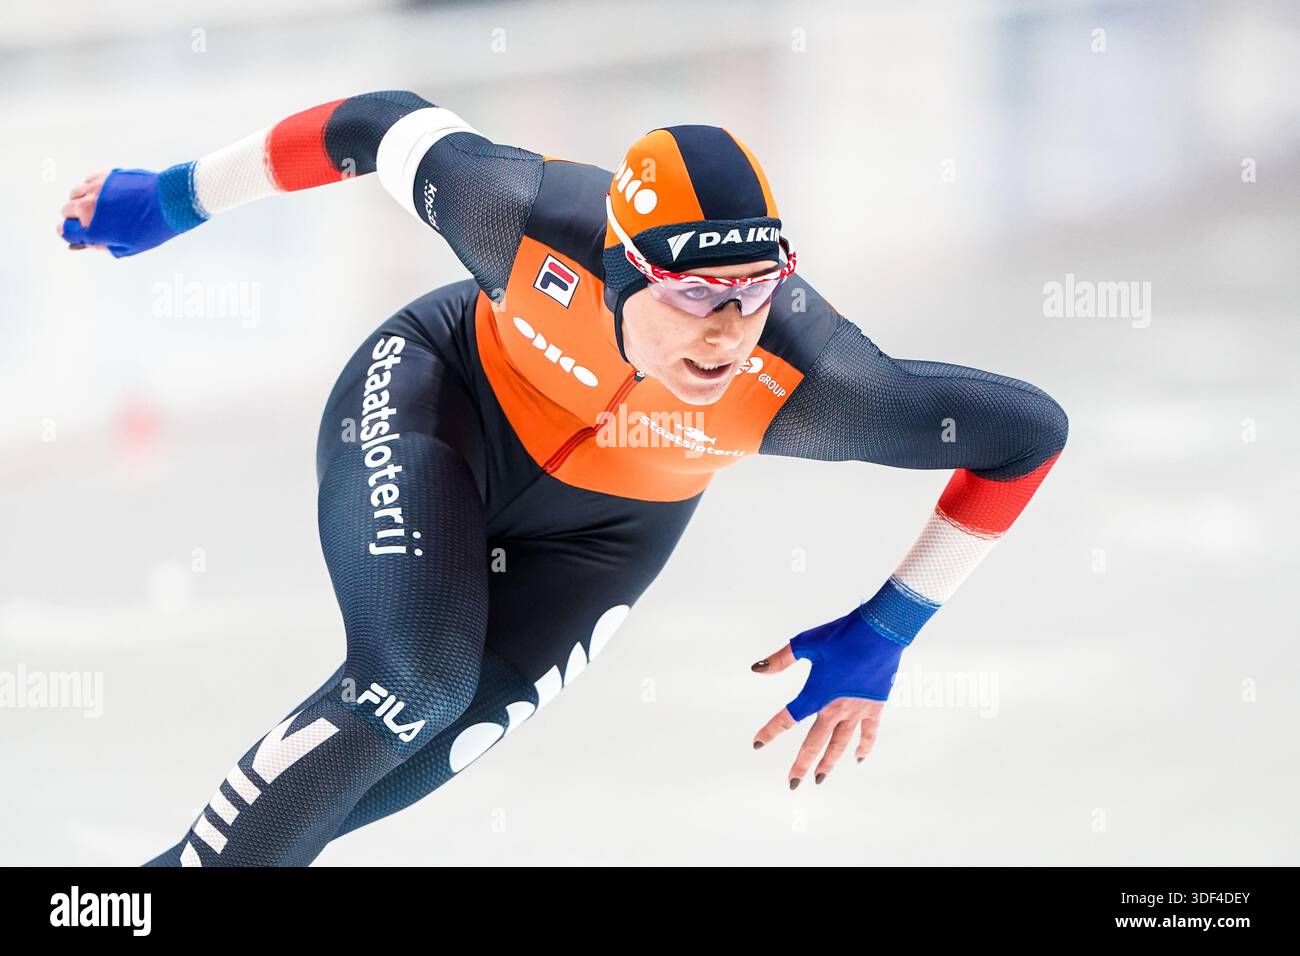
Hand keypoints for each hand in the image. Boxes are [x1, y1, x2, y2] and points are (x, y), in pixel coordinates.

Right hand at [57, 167, 191, 255]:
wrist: (170, 201)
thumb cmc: (152, 228)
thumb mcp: (128, 247)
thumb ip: (103, 245)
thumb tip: (86, 243)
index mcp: (93, 228)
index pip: (65, 230)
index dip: (70, 234)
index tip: (77, 234)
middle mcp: (88, 206)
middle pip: (66, 211)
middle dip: (74, 218)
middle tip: (91, 222)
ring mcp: (96, 188)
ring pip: (75, 194)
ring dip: (81, 201)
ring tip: (99, 208)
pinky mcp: (105, 175)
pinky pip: (88, 181)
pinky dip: (92, 189)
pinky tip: (106, 195)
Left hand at [750, 605, 904, 787]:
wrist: (880, 630)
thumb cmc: (842, 634)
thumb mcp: (806, 642)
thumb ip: (780, 659)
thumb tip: (756, 670)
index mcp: (817, 692)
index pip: (788, 718)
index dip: (771, 731)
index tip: (757, 744)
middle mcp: (836, 707)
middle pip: (815, 742)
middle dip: (802, 764)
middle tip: (792, 784)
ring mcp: (857, 709)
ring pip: (840, 744)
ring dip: (829, 763)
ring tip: (820, 779)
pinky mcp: (875, 706)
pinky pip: (869, 733)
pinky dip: (864, 747)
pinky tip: (858, 759)